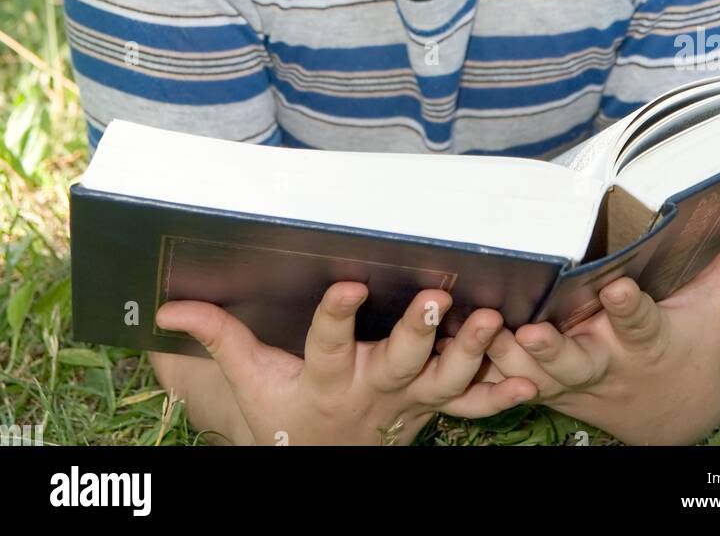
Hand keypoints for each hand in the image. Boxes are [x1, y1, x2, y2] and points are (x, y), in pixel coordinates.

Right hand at [155, 282, 537, 445]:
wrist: (318, 459)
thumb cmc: (282, 414)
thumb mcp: (248, 379)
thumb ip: (218, 336)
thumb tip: (167, 307)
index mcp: (323, 377)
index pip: (325, 343)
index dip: (336, 315)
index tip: (348, 283)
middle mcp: (369, 389)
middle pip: (396, 361)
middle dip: (417, 331)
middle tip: (438, 297)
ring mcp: (407, 402)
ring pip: (443, 380)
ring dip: (469, 353)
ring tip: (493, 321)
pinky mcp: (433, 408)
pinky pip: (470, 406)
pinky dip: (499, 395)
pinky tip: (527, 379)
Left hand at [437, 201, 719, 444]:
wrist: (671, 413)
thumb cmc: (694, 341)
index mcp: (648, 340)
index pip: (640, 323)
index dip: (630, 308)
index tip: (621, 289)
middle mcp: (605, 362)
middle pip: (577, 359)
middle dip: (556, 347)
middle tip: (536, 330)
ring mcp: (570, 380)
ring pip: (530, 371)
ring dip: (503, 352)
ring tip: (477, 325)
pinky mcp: (542, 386)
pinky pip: (505, 380)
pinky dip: (480, 366)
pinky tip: (449, 341)